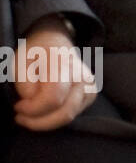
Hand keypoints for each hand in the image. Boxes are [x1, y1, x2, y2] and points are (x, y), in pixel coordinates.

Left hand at [11, 16, 96, 130]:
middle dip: (39, 121)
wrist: (55, 41)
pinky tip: (44, 110)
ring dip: (46, 122)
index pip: (53, 98)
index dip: (33, 109)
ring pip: (70, 117)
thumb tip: (32, 101)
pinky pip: (73, 115)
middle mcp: (83, 77)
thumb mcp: (20, 63)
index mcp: (65, 65)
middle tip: (21, 116)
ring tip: (30, 113)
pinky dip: (55, 118)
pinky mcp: (91, 95)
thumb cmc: (34, 52)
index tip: (18, 106)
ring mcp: (90, 87)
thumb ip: (24, 84)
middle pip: (65, 113)